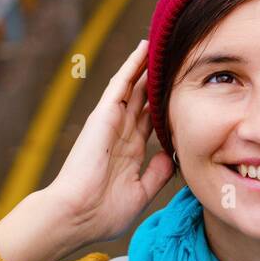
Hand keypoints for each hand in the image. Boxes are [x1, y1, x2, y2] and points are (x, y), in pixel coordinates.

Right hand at [42, 38, 174, 244]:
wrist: (76, 215)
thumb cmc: (102, 213)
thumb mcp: (140, 193)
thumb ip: (157, 174)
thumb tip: (172, 156)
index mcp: (129, 153)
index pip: (152, 123)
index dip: (165, 107)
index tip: (183, 92)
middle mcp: (121, 134)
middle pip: (144, 100)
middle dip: (158, 81)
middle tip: (176, 59)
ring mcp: (111, 122)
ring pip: (134, 86)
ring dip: (147, 66)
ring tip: (162, 44)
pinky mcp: (103, 114)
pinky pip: (120, 84)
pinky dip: (132, 65)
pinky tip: (144, 48)